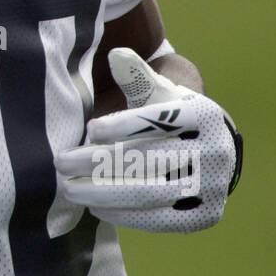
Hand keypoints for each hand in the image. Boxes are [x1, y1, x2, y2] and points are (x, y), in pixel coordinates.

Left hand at [54, 48, 242, 233]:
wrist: (209, 151)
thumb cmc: (173, 116)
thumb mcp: (159, 92)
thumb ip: (137, 76)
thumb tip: (116, 55)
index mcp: (203, 115)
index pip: (158, 121)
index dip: (122, 126)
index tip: (89, 130)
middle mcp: (213, 152)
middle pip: (146, 159)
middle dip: (97, 162)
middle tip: (61, 163)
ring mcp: (211, 187)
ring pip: (148, 192)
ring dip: (102, 193)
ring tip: (69, 188)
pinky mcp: (202, 217)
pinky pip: (157, 220)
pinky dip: (122, 215)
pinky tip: (94, 208)